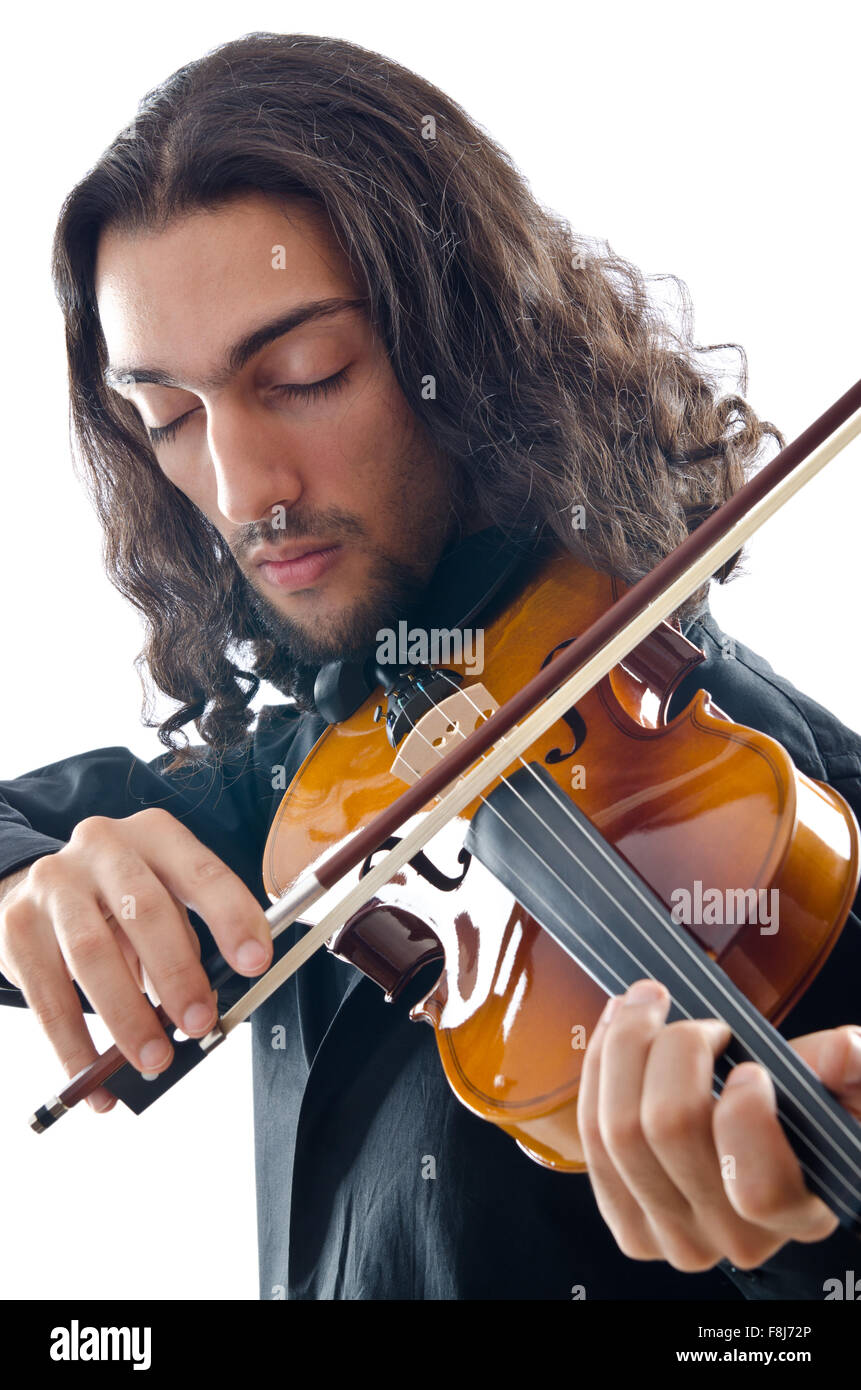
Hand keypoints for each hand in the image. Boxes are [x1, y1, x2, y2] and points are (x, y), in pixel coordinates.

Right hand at [0, 809, 272, 1111]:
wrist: (37, 888)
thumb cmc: (119, 903)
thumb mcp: (162, 904)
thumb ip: (188, 945)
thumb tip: (205, 1008)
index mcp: (155, 836)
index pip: (202, 872)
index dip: (232, 917)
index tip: (255, 963)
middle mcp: (103, 845)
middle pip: (145, 909)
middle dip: (177, 973)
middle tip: (198, 1024)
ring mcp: (54, 881)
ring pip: (91, 954)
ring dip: (127, 1016)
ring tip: (153, 1059)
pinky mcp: (16, 924)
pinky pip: (46, 995)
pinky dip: (73, 1046)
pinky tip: (93, 1079)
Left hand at [576, 977, 860, 1270]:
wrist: (758, 1141)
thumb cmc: (801, 1111)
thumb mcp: (844, 1086)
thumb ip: (847, 1065)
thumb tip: (839, 1055)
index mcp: (797, 1213)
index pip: (757, 1190)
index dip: (744, 1117)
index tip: (752, 1068)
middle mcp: (731, 1238)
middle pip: (668, 1130)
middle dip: (675, 1046)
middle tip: (696, 1016)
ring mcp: (670, 1234)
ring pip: (617, 1129)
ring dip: (625, 1045)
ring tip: (649, 1004)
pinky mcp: (623, 1216)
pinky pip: (588, 1135)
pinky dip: (597, 1067)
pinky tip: (619, 1029)